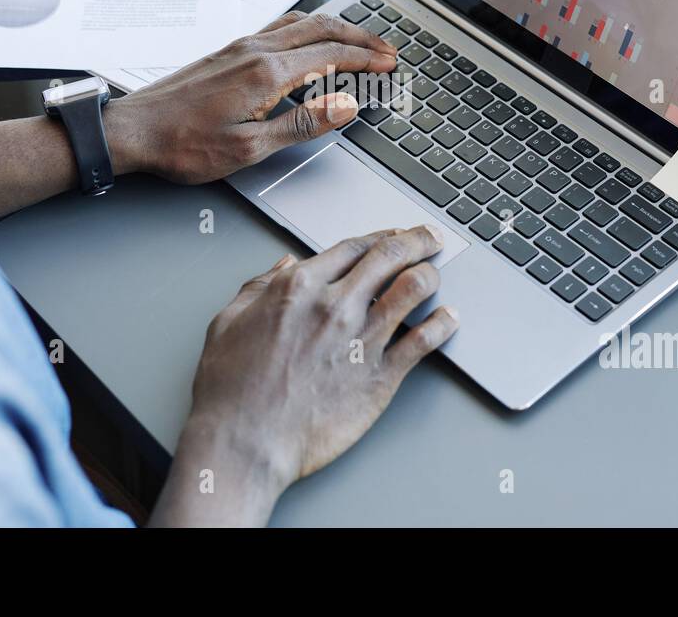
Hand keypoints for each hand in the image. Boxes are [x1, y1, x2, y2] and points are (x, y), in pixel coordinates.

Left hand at [105, 11, 396, 183]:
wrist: (133, 131)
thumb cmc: (182, 144)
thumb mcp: (250, 148)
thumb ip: (302, 124)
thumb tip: (344, 105)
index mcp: (266, 73)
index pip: (332, 54)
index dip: (367, 58)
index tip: (390, 63)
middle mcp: (254, 51)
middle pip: (320, 28)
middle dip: (359, 36)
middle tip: (386, 48)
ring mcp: (239, 48)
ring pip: (299, 23)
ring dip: (334, 28)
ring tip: (356, 40)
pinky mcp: (227, 53)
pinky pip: (279, 29)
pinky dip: (307, 30)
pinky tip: (308, 43)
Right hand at [149, 227, 458, 526]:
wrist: (244, 442)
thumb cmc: (231, 390)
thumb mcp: (228, 322)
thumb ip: (259, 287)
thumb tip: (284, 266)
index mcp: (299, 288)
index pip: (353, 247)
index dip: (380, 236)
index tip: (393, 235)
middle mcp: (336, 306)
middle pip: (389, 256)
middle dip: (416, 241)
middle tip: (430, 239)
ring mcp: (362, 339)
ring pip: (413, 289)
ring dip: (431, 274)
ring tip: (437, 273)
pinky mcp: (380, 376)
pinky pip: (424, 341)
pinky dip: (442, 324)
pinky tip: (448, 319)